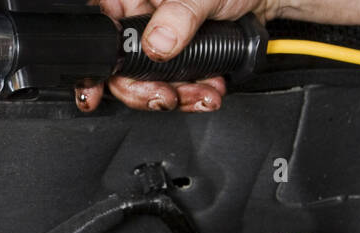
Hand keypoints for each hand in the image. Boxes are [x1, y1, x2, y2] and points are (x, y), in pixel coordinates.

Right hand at [76, 0, 277, 112]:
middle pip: (122, 67)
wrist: (265, 1)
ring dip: (176, 96)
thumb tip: (157, 43)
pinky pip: (171, 86)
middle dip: (147, 90)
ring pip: (148, 82)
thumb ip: (181, 14)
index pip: (103, 31)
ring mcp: (157, 41)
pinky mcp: (175, 60)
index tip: (94, 92)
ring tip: (203, 93)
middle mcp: (141, 17)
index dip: (97, 65)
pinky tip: (208, 89)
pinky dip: (190, 94)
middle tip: (168, 96)